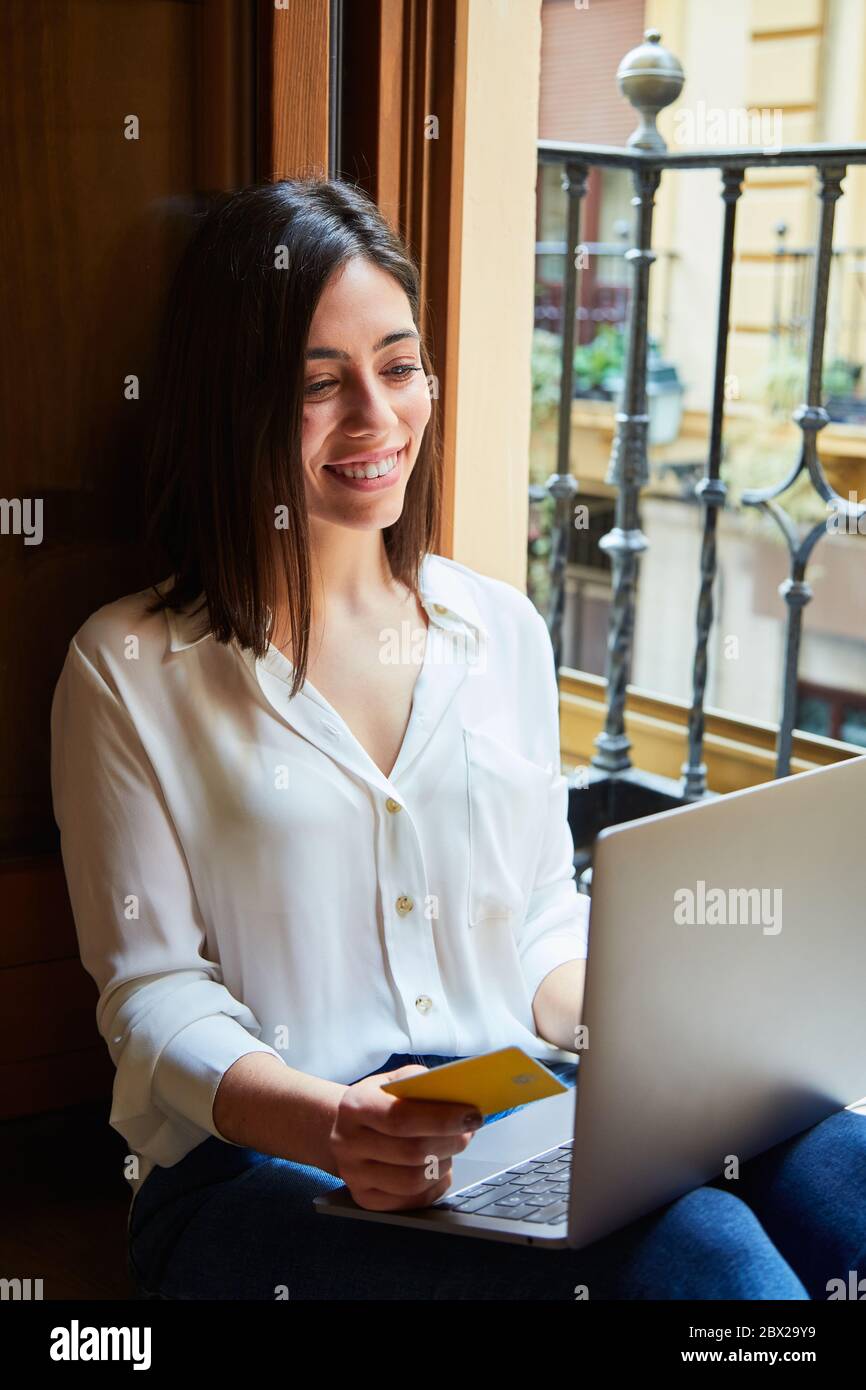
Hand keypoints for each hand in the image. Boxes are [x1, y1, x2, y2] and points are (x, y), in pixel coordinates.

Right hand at [327, 1064, 482, 1211]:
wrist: (346, 1128)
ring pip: (413, 1180)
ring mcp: (354, 1175)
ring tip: (452, 1149)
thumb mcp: (394, 1081)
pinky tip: (440, 1169)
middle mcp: (348, 1143)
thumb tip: (460, 1094)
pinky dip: (435, 1186)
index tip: (472, 1116)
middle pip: (411, 1152)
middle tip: (468, 1132)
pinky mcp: (365, 1199)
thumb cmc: (380, 1101)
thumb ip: (423, 1083)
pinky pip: (411, 1200)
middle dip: (451, 1142)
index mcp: (355, 1106)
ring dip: (444, 1165)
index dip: (441, 1119)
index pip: (400, 1118)